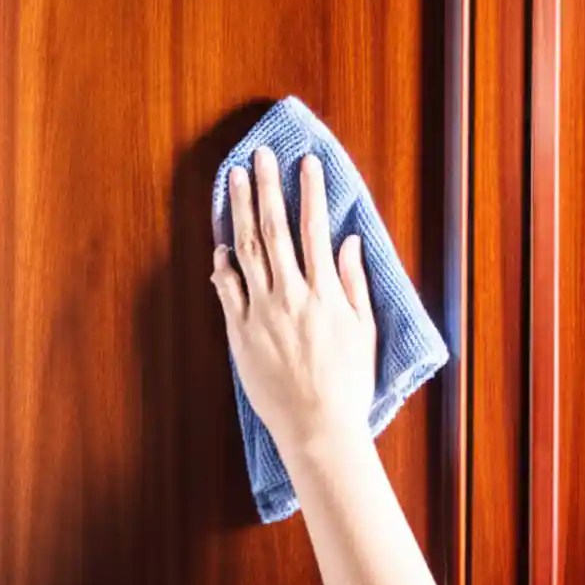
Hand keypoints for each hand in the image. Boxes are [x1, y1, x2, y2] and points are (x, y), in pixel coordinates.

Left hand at [211, 147, 376, 458]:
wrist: (317, 428)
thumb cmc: (348, 385)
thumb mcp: (365, 332)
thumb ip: (355, 283)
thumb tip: (349, 241)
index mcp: (326, 293)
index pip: (315, 229)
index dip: (310, 191)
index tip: (307, 161)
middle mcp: (291, 295)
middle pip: (274, 229)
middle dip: (267, 187)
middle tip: (260, 155)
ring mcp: (262, 314)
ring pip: (246, 251)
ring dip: (240, 212)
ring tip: (235, 181)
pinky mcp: (240, 334)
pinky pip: (227, 291)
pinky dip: (222, 266)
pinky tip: (219, 245)